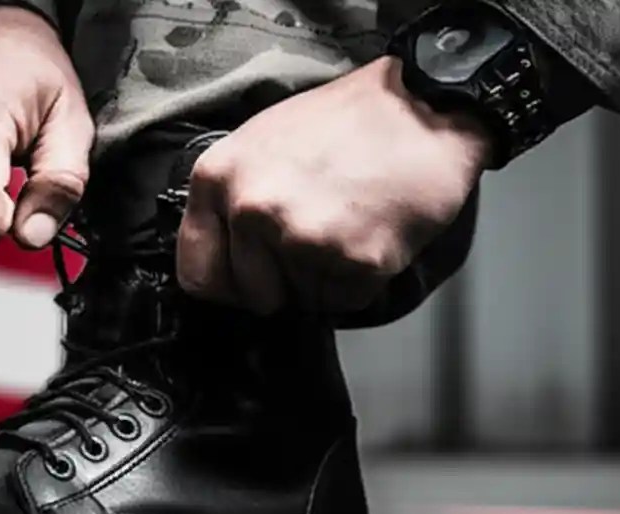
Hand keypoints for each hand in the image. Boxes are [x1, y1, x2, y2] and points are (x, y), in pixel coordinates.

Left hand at [176, 56, 492, 314]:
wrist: (423, 106)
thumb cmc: (344, 123)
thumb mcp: (260, 143)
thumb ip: (230, 201)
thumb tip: (226, 260)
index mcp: (216, 178)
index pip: (196, 274)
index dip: (230, 282)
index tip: (254, 274)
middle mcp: (250, 209)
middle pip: (253, 295)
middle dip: (284, 282)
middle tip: (318, 235)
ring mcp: (300, 237)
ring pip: (302, 301)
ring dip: (327, 277)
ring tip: (349, 222)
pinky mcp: (352, 260)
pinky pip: (347, 302)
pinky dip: (363, 280)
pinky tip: (373, 233)